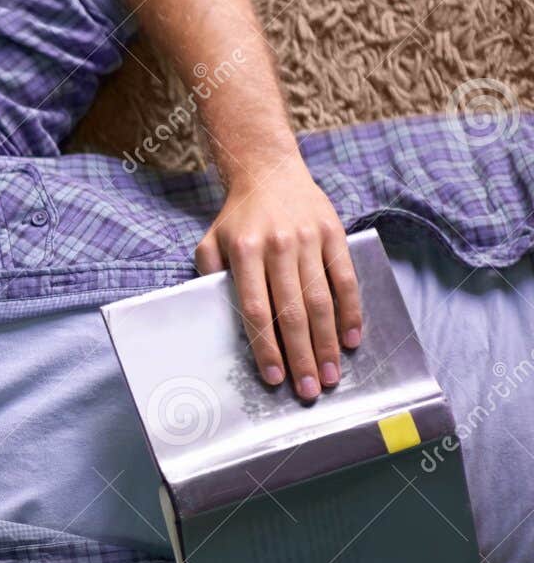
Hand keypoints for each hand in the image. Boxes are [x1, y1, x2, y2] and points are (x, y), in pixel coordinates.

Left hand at [194, 163, 362, 399]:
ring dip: (328, 342)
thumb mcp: (211, 242)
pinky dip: (351, 311)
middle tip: (310, 391)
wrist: (268, 171)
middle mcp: (278, 245)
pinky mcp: (335, 233)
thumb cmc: (237, 219)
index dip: (265, 346)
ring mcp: (309, 239)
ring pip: (321, 299)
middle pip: (291, 311)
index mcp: (244, 251)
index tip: (273, 378)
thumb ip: (210, 278)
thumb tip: (219, 321)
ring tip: (332, 375)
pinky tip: (351, 339)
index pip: (254, 308)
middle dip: (301, 355)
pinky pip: (345, 278)